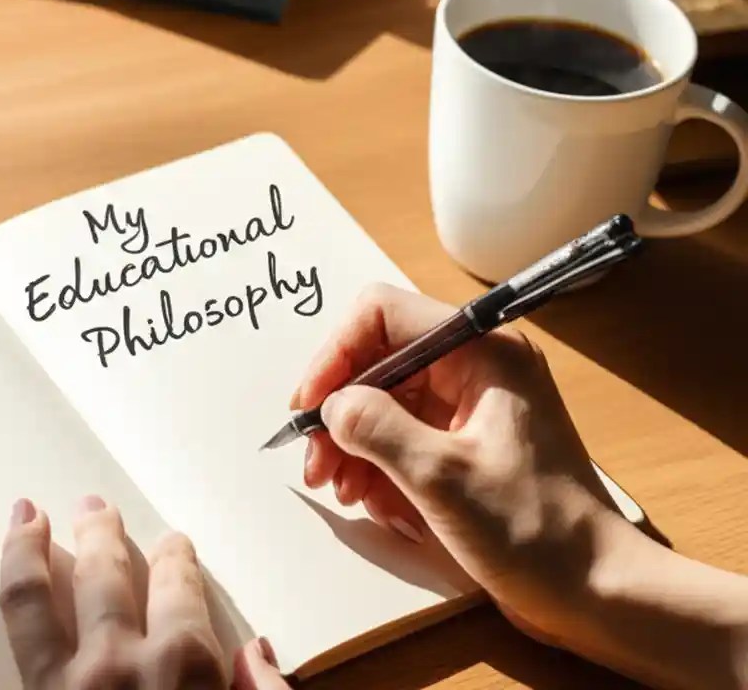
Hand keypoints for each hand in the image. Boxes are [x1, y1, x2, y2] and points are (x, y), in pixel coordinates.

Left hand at [0, 495, 290, 688]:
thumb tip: (257, 654)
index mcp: (179, 672)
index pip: (180, 592)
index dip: (176, 560)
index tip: (172, 543)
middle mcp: (113, 668)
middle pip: (107, 578)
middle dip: (101, 535)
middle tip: (92, 507)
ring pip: (31, 601)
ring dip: (24, 552)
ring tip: (23, 517)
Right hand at [292, 283, 639, 648]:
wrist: (595, 590)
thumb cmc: (536, 532)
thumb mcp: (442, 478)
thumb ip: (377, 429)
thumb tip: (331, 407)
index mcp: (483, 353)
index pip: (383, 316)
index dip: (336, 356)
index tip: (311, 409)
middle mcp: (476, 368)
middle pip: (378, 364)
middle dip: (341, 414)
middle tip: (316, 465)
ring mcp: (471, 407)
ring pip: (384, 404)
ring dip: (354, 446)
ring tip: (344, 491)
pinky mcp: (466, 444)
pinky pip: (402, 438)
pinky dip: (379, 468)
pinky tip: (378, 504)